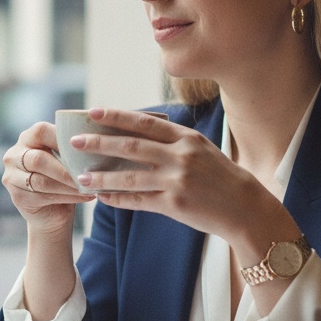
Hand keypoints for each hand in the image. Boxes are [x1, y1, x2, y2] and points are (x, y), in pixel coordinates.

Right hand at [2, 121, 95, 234]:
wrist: (53, 212)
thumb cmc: (64, 178)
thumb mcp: (67, 158)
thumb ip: (71, 148)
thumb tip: (92, 141)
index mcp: (27, 138)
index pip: (41, 131)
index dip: (62, 139)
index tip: (86, 148)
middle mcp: (13, 155)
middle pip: (38, 159)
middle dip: (66, 170)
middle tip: (89, 175)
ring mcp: (12, 177)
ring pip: (41, 181)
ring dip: (68, 185)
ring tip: (89, 187)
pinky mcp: (17, 197)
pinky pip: (43, 196)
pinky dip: (68, 197)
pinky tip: (85, 196)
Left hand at [71, 108, 286, 247]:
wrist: (245, 207)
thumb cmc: (220, 176)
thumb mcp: (201, 149)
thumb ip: (172, 141)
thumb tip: (136, 134)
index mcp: (186, 137)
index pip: (144, 122)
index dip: (116, 116)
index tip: (93, 112)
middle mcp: (181, 156)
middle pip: (131, 146)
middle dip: (99, 143)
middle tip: (75, 141)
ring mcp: (177, 181)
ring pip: (130, 176)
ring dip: (102, 177)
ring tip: (81, 177)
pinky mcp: (175, 205)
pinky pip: (139, 201)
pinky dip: (119, 199)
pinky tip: (103, 198)